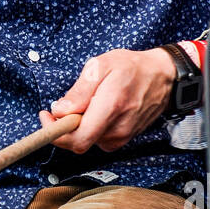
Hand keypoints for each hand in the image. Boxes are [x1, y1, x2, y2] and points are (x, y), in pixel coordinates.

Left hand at [37, 47, 175, 153]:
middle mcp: (118, 128)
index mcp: (111, 107)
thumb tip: (60, 111)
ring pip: (87, 140)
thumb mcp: (101, 66)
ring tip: (85, 103)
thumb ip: (79, 90)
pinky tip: (95, 110)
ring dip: (78, 126)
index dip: (56, 133)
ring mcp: (123, 136)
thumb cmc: (131, 67)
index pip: (78, 139)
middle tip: (61, 108)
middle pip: (79, 142)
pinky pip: (97, 138)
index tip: (46, 117)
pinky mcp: (124, 138)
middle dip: (64, 127)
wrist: (163, 77)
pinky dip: (90, 127)